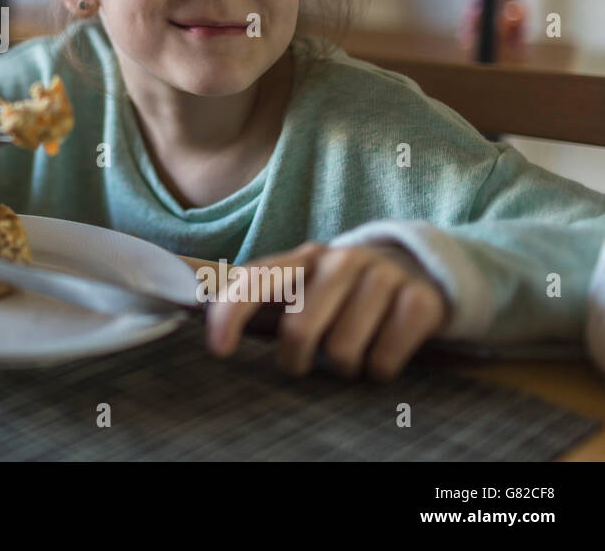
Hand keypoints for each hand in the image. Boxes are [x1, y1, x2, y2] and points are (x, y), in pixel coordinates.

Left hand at [203, 241, 449, 380]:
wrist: (420, 269)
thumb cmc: (345, 290)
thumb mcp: (305, 284)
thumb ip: (263, 297)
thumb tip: (208, 315)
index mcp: (304, 258)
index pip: (257, 281)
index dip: (231, 314)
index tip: (219, 349)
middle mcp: (341, 260)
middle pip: (299, 331)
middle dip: (296, 360)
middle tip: (303, 362)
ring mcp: (382, 277)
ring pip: (343, 354)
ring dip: (344, 367)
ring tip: (352, 347)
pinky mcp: (419, 301)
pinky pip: (383, 362)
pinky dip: (379, 370)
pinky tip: (383, 348)